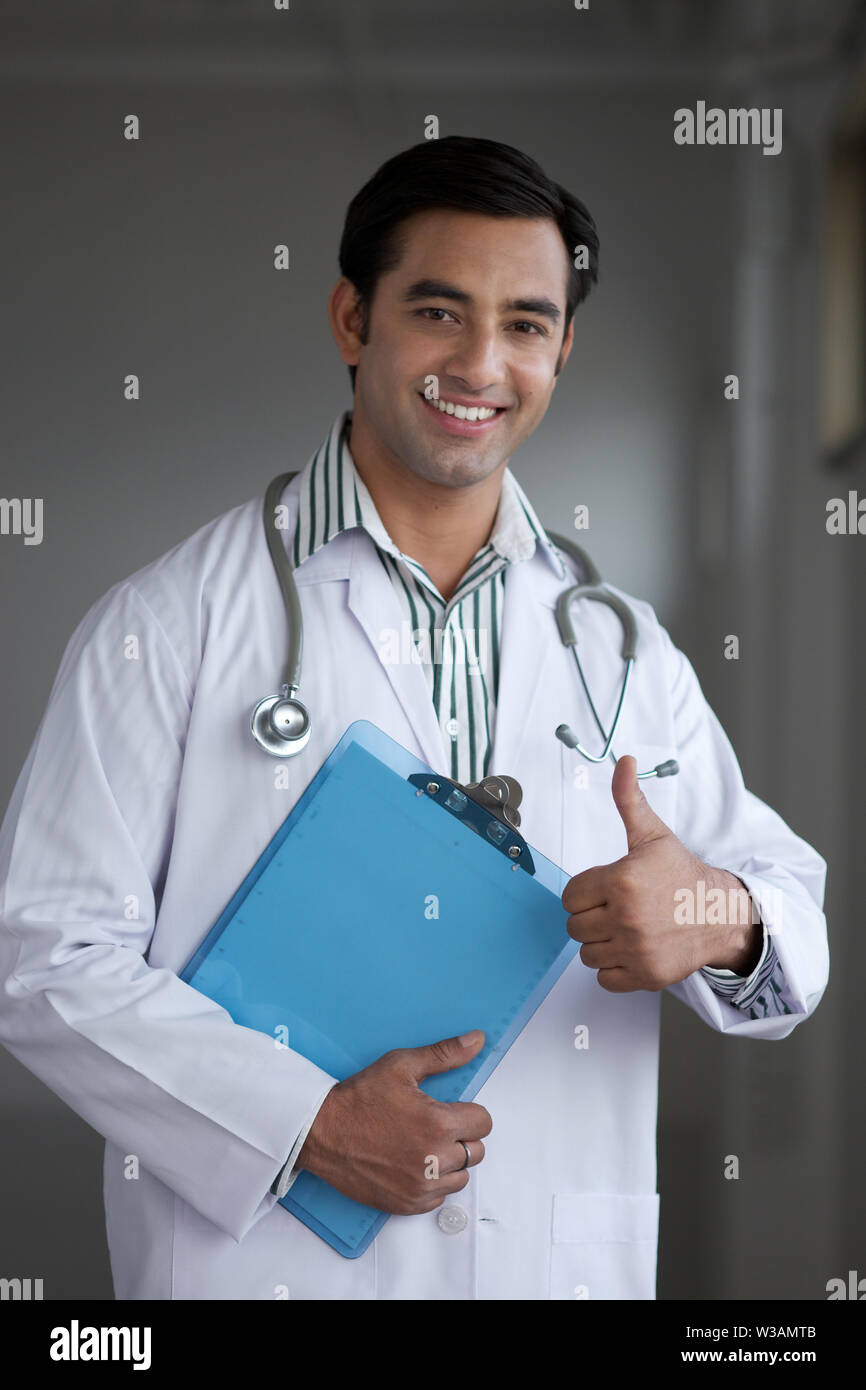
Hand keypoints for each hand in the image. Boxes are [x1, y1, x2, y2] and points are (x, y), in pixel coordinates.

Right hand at [296, 1031, 491, 1214]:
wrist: (321, 1132)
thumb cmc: (358, 1099)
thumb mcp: (400, 1066)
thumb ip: (444, 1054)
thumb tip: (476, 1041)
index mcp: (439, 1124)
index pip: (484, 1123)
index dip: (469, 1112)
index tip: (452, 1110)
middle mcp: (434, 1160)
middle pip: (476, 1152)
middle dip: (461, 1137)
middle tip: (434, 1126)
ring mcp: (421, 1187)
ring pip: (460, 1177)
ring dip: (449, 1162)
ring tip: (423, 1145)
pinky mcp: (407, 1204)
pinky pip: (439, 1198)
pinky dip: (431, 1183)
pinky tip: (412, 1165)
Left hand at [562, 755, 761, 991]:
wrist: (719, 913)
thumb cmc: (680, 873)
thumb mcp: (652, 834)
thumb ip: (629, 799)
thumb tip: (624, 760)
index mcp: (621, 880)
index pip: (570, 896)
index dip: (585, 891)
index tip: (607, 888)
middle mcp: (626, 916)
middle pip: (574, 926)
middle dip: (592, 916)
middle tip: (620, 908)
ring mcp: (636, 948)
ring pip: (586, 953)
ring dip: (602, 942)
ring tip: (627, 927)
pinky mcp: (645, 975)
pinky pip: (604, 978)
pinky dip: (614, 967)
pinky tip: (633, 948)